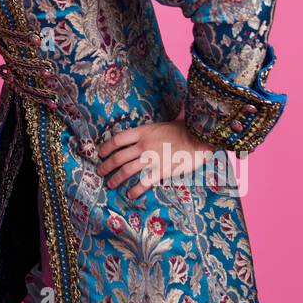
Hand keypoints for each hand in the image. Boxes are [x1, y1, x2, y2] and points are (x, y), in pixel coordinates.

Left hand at [97, 112, 217, 200]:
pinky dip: (135, 190)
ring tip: (109, 184)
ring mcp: (151, 158)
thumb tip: (183, 107)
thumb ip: (174, 115)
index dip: (106, 146)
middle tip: (100, 171)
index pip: (118, 139)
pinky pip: (143, 183)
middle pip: (118, 156)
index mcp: (144, 131)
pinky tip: (130, 195)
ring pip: (126, 170)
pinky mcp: (160, 171)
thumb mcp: (176, 119)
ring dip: (115, 178)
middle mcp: (143, 145)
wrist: (202, 138)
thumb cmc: (191, 128)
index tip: (100, 152)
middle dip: (106, 165)